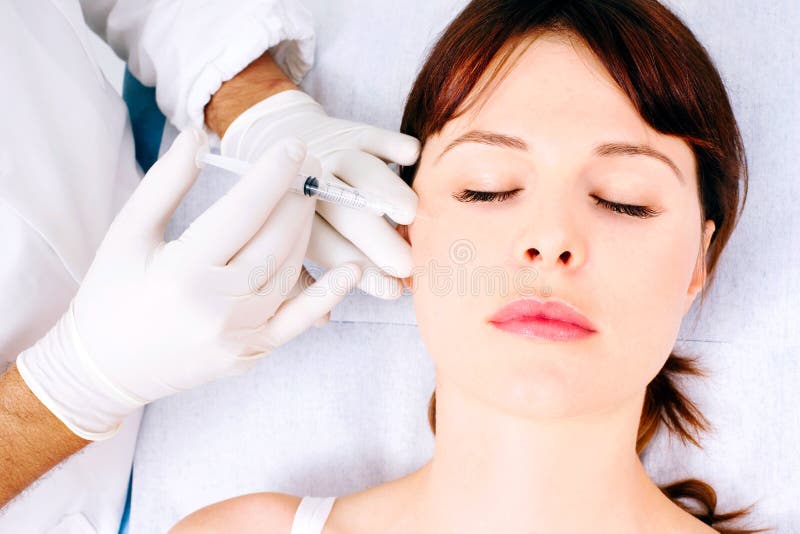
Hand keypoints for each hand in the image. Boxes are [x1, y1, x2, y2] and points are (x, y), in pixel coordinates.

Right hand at [16, 130, 360, 439]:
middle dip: (297, 199)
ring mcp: (237, 336)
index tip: (295, 146)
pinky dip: (328, 296)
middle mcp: (216, 307)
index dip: (273, 175)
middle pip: (274, 242)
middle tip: (311, 165)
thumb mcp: (128, 233)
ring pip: (288, 274)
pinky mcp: (249, 353)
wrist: (105, 367)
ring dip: (305, 233)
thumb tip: (197, 136)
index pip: (243, 212)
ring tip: (311, 199)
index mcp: (182, 272)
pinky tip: (351, 271)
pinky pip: (296, 322)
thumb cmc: (111, 293)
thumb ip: (165, 184)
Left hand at [220, 90, 419, 298]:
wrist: (276, 137)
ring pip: (359, 172)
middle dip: (377, 241)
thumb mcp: (285, 242)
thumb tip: (323, 321)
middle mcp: (312, 186)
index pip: (330, 249)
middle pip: (346, 213)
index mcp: (296, 221)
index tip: (392, 290)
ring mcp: (332, 153)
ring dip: (385, 191)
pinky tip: (411, 155)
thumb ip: (302, 281)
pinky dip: (390, 142)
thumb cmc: (291, 207)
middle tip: (407, 264)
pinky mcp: (349, 129)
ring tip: (411, 214)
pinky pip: (371, 134)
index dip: (362, 273)